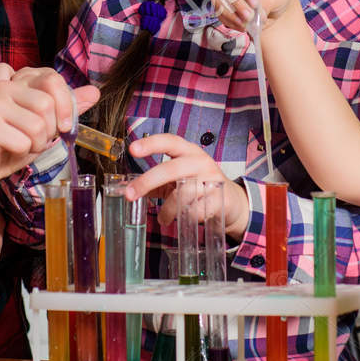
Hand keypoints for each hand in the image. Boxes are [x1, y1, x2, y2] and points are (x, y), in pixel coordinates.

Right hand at [0, 63, 99, 188]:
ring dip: (36, 143)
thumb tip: (94, 92)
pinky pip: (23, 142)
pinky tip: (9, 148)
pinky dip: (23, 152)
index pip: (53, 79)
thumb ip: (68, 105)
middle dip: (49, 130)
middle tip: (36, 136)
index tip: (63, 125)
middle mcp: (7, 86)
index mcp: (22, 80)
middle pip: (46, 104)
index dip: (66, 105)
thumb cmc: (15, 137)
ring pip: (37, 125)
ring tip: (22, 142)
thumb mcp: (47, 120)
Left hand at [123, 133, 250, 236]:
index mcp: (188, 152)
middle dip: (147, 182)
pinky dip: (185, 217)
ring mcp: (212, 180)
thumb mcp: (177, 179)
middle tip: (130, 195)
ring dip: (167, 210)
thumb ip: (155, 183)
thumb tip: (127, 189)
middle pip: (171, 169)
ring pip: (182, 194)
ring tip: (163, 218)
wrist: (232, 202)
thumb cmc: (199, 186)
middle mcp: (200, 162)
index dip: (150, 144)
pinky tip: (184, 219)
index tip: (132, 149)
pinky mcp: (219, 199)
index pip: (169, 141)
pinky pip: (196, 211)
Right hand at [211, 0, 297, 35]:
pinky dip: (229, 21)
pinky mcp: (218, 1)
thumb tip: (256, 16)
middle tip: (250, 17)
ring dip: (231, 15)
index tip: (255, 4)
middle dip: (238, 5)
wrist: (271, 0)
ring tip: (245, 26)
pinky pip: (218, 12)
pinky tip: (242, 27)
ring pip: (218, 0)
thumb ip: (267, 3)